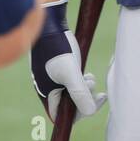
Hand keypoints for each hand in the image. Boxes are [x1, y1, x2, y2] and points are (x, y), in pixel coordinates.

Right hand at [30, 0, 106, 122]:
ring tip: (90, 77)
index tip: (92, 103)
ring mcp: (52, 79)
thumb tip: (90, 112)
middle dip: (84, 99)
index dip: (78, 114)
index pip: (62, 116)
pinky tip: (87, 74)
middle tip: (92, 85)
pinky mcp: (58, 69)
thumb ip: (79, 93)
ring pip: (71, 94)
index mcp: (47, 94)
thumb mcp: (70, 72)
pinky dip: (81, 81)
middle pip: (68, 106)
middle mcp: (48, 89)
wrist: (49, 24)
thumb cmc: (57, 48)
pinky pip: (71, 83)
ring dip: (84, 89)